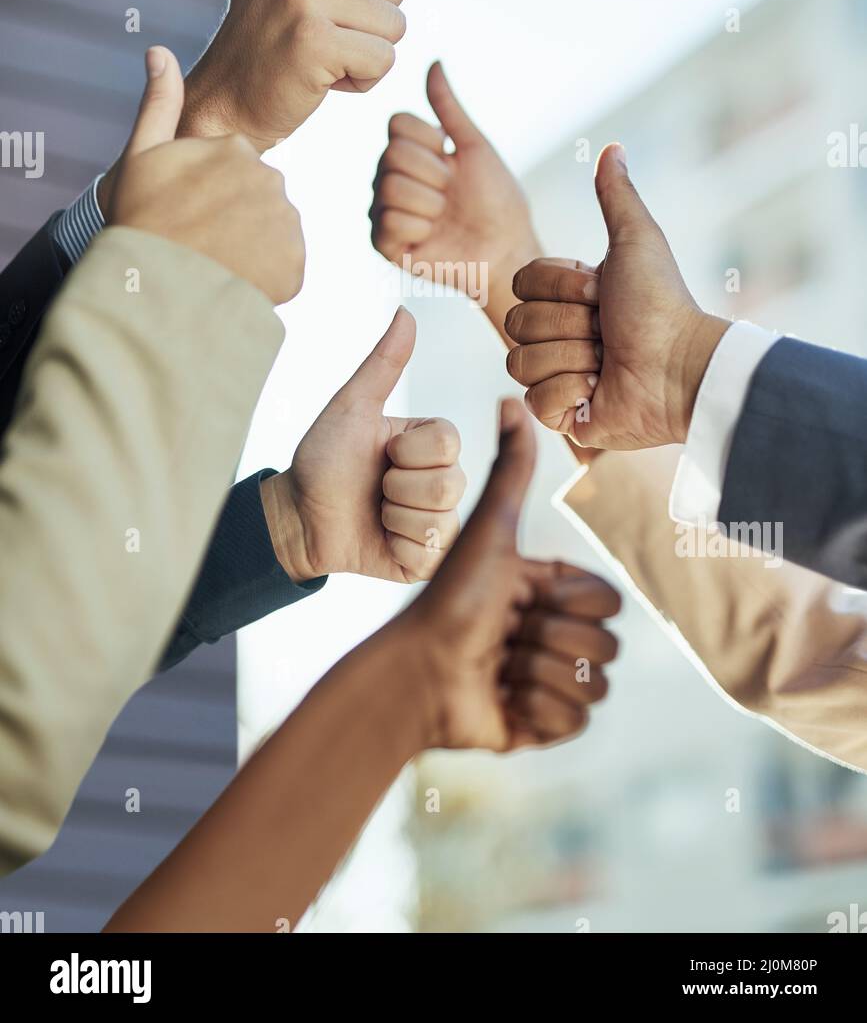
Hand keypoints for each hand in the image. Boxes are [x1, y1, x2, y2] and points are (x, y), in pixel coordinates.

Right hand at [107, 47, 304, 305]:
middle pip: (259, 198)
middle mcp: (269, 179)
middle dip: (236, 217)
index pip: (237, 167)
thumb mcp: (142, 155)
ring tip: (218, 259)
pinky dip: (267, 273)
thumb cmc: (144, 222)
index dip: (212, 191)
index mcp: (236, 149)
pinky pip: (285, 264)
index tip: (189, 209)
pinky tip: (236, 277)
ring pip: (274, 231)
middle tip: (202, 238)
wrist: (155, 290)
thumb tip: (159, 50)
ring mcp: (285, 221)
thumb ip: (159, 102)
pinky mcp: (295, 261)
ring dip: (253, 245)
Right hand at [181, 0, 405, 149]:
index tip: (322, 9)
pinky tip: (322, 80)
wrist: (227, 102)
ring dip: (366, 55)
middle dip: (369, 27)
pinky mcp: (314, 41)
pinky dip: (362, 81)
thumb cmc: (258, 36)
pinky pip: (382, 60)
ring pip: (394, 28)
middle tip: (320, 40)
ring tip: (321, 59)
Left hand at [261, 307, 465, 583]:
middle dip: (396, 485)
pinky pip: (429, 551)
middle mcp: (444, 483)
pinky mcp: (427, 560)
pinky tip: (380, 535)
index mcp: (432, 445)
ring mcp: (439, 523)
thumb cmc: (323, 459)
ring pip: (438, 519)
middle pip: (448, 483)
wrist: (297, 515)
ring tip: (375, 510)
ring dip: (393, 515)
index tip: (382, 453)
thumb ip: (383, 363)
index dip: (407, 451)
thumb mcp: (352, 408)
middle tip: (375, 486)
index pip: (449, 443)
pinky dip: (396, 542)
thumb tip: (406, 312)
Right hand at [370, 62, 539, 327]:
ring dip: (430, 204)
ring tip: (445, 216)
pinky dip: (419, 228)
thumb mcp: (475, 147)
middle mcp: (392, 178)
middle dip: (435, 175)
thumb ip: (449, 108)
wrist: (508, 249)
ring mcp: (386, 210)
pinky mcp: (385, 244)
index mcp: (412, 152)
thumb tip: (435, 63)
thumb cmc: (498, 200)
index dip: (431, 141)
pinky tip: (432, 237)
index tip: (452, 159)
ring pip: (390, 188)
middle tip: (451, 193)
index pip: (397, 124)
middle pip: (392, 155)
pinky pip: (387, 223)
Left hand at [401, 398, 619, 751]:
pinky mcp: (538, 727)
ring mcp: (548, 683)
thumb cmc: (448, 597)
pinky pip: (576, 723)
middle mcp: (551, 635)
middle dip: (553, 639)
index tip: (524, 595)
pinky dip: (539, 711)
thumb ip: (510, 468)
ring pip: (596, 686)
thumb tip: (511, 397)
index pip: (607, 598)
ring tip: (500, 665)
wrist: (413, 671)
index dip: (570, 599)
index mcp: (545, 591)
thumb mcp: (488, 529)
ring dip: (543, 674)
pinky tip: (503, 696)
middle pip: (607, 644)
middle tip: (507, 633)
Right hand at [507, 144, 728, 448]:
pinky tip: (600, 392)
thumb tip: (612, 147)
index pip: (523, 283)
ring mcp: (556, 375)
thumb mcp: (636, 242)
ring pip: (521, 362)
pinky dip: (572, 394)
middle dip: (568, 326)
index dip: (560, 288)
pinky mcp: (561, 416)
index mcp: (568, 297)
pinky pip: (536, 401)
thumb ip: (616, 197)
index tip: (601, 293)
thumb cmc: (660, 305)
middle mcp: (557, 334)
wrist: (680, 368)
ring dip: (572, 359)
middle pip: (518, 322)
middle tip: (607, 332)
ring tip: (607, 364)